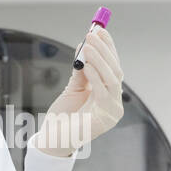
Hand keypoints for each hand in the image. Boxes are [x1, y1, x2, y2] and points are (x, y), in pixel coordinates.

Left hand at [32, 26, 123, 157]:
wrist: (54, 139)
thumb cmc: (63, 116)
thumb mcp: (73, 87)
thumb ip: (81, 69)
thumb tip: (83, 46)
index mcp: (108, 93)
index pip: (113, 66)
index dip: (108, 47)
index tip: (100, 30)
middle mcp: (114, 101)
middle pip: (115, 70)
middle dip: (105, 50)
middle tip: (93, 34)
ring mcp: (113, 110)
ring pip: (112, 79)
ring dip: (100, 59)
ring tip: (88, 45)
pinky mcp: (107, 118)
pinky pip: (103, 91)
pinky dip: (96, 75)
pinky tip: (87, 64)